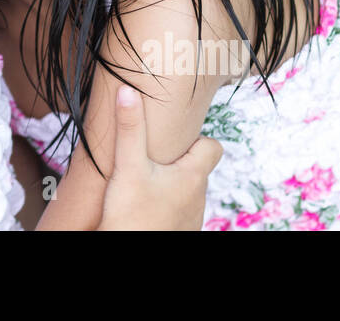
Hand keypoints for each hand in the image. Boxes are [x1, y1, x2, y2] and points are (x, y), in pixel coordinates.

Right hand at [96, 86, 221, 230]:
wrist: (126, 249)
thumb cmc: (130, 214)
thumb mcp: (127, 166)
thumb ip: (130, 127)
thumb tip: (127, 89)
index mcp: (193, 176)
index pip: (214, 147)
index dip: (195, 139)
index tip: (172, 140)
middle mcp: (199, 197)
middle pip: (197, 167)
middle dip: (177, 160)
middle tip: (150, 159)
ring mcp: (192, 218)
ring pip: (187, 190)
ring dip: (170, 183)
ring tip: (144, 182)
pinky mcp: (181, 232)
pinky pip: (179, 210)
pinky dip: (166, 204)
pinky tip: (144, 204)